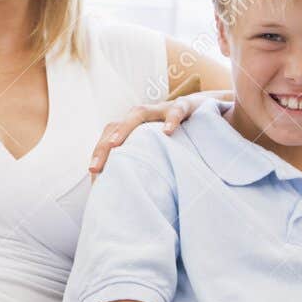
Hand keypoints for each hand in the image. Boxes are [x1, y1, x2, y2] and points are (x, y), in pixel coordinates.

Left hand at [88, 93, 216, 174]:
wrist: (208, 109)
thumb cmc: (179, 135)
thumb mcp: (159, 149)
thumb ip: (144, 164)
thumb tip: (129, 196)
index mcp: (135, 126)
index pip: (110, 135)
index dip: (99, 151)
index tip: (92, 172)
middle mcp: (144, 116)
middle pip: (117, 124)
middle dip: (104, 144)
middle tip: (95, 167)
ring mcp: (163, 108)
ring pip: (139, 113)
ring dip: (125, 127)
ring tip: (116, 144)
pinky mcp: (186, 106)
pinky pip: (177, 111)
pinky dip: (170, 120)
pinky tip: (166, 132)